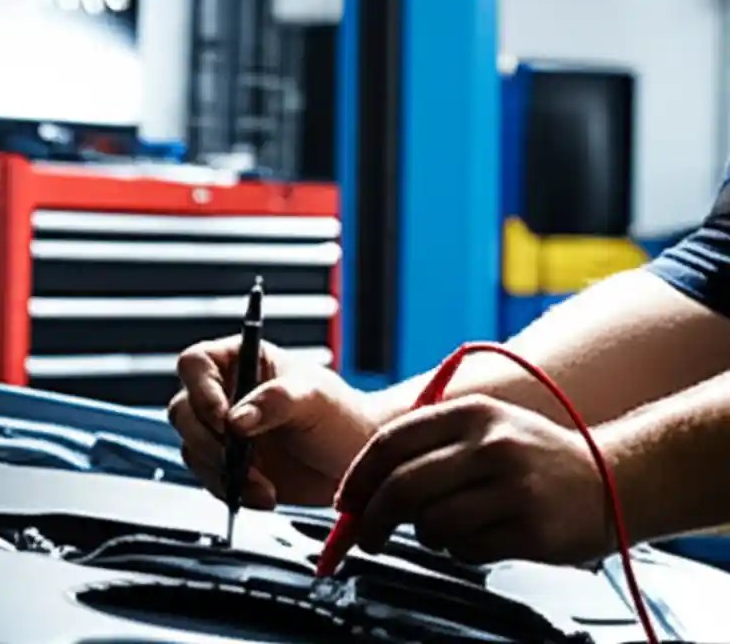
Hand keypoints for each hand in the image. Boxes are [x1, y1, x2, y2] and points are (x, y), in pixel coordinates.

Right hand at [167, 336, 382, 508]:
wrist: (357, 462)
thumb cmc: (340, 416)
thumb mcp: (313, 399)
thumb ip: (274, 402)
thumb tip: (236, 419)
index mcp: (241, 360)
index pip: (196, 364)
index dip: (200, 390)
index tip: (223, 419)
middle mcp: (225, 393)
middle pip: (183, 410)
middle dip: (207, 440)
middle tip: (236, 458)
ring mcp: (223, 432)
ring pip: (192, 448)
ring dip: (221, 471)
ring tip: (261, 485)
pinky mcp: (228, 466)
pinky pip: (210, 478)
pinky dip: (230, 491)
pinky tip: (262, 495)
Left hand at [335, 395, 612, 565]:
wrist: (616, 479)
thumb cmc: (534, 457)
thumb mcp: (485, 426)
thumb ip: (429, 444)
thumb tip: (363, 481)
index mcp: (472, 413)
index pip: (391, 442)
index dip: (358, 476)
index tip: (346, 500)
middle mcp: (491, 446)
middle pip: (402, 488)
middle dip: (373, 518)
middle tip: (366, 536)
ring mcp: (513, 489)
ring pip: (431, 525)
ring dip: (426, 535)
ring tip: (448, 527)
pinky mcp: (531, 530)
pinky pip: (465, 551)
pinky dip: (460, 551)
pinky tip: (480, 537)